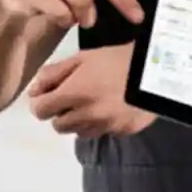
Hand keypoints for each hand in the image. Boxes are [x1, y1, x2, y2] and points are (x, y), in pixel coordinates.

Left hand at [27, 43, 156, 137]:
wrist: (157, 71)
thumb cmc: (117, 58)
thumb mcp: (83, 58)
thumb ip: (55, 73)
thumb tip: (34, 90)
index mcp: (74, 94)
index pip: (40, 111)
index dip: (40, 103)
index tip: (47, 95)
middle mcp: (86, 115)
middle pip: (58, 126)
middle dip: (60, 112)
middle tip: (72, 96)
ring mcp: (105, 127)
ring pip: (79, 132)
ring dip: (79, 120)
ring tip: (93, 102)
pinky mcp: (121, 133)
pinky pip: (101, 132)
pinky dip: (100, 123)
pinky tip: (110, 107)